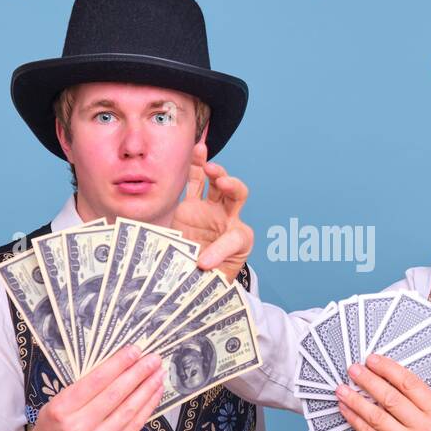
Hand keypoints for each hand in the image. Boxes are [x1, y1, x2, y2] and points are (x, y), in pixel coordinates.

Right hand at [6, 345, 165, 430]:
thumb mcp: (56, 404)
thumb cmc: (52, 430)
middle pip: (114, 395)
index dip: (118, 364)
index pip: (95, 381)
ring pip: (128, 411)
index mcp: (61, 410)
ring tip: (159, 374)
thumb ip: (83, 390)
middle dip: (138, 374)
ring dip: (147, 390)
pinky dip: (146, 409)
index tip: (134, 351)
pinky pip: (133, 427)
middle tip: (153, 359)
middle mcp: (77, 428)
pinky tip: (154, 395)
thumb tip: (118, 367)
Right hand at [172, 140, 253, 283]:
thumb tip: (203, 263)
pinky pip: (196, 183)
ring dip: (216, 172)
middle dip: (232, 186)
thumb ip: (213, 266)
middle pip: (236, 196)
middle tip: (223, 184)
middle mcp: (227, 220)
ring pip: (216, 185)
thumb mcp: (217, 278)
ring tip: (210, 166)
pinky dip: (198, 166)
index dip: (222, 248)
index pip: (237, 236)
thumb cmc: (209, 280)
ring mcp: (209, 211)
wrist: (191, 280)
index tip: (205, 264)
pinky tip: (199, 150)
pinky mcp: (190, 208)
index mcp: (239, 239)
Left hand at [335, 352, 430, 430]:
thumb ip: (419, 402)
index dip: (389, 369)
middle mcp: (426, 430)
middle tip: (353, 369)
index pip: (411, 385)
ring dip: (356, 400)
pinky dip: (355, 419)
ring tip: (342, 389)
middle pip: (391, 399)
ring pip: (376, 416)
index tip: (373, 360)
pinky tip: (346, 409)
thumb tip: (385, 378)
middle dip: (368, 381)